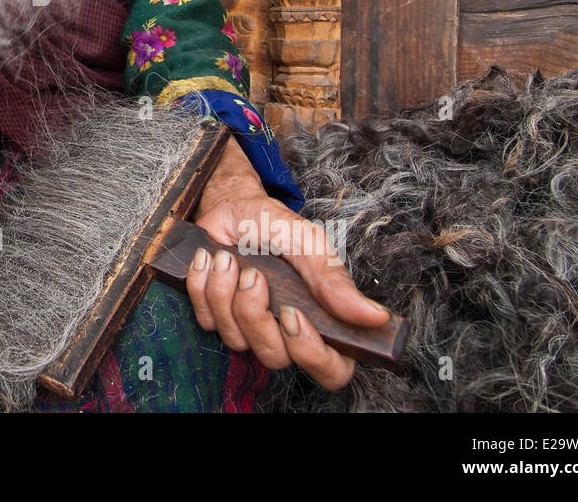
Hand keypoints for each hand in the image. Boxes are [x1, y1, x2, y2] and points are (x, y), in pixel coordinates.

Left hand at [183, 138, 387, 390]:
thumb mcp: (309, 244)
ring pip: (236, 340)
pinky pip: (206, 319)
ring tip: (228, 258)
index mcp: (319, 320)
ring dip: (226, 294)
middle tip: (253, 276)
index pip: (331, 370)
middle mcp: (284, 332)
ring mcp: (247, 328)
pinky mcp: (215, 316)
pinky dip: (203, 286)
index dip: (312, 354)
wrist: (233, 207)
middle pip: (275, 357)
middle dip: (256, 315)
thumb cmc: (276, 227)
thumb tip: (375, 317)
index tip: (293, 315)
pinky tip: (209, 260)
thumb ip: (334, 281)